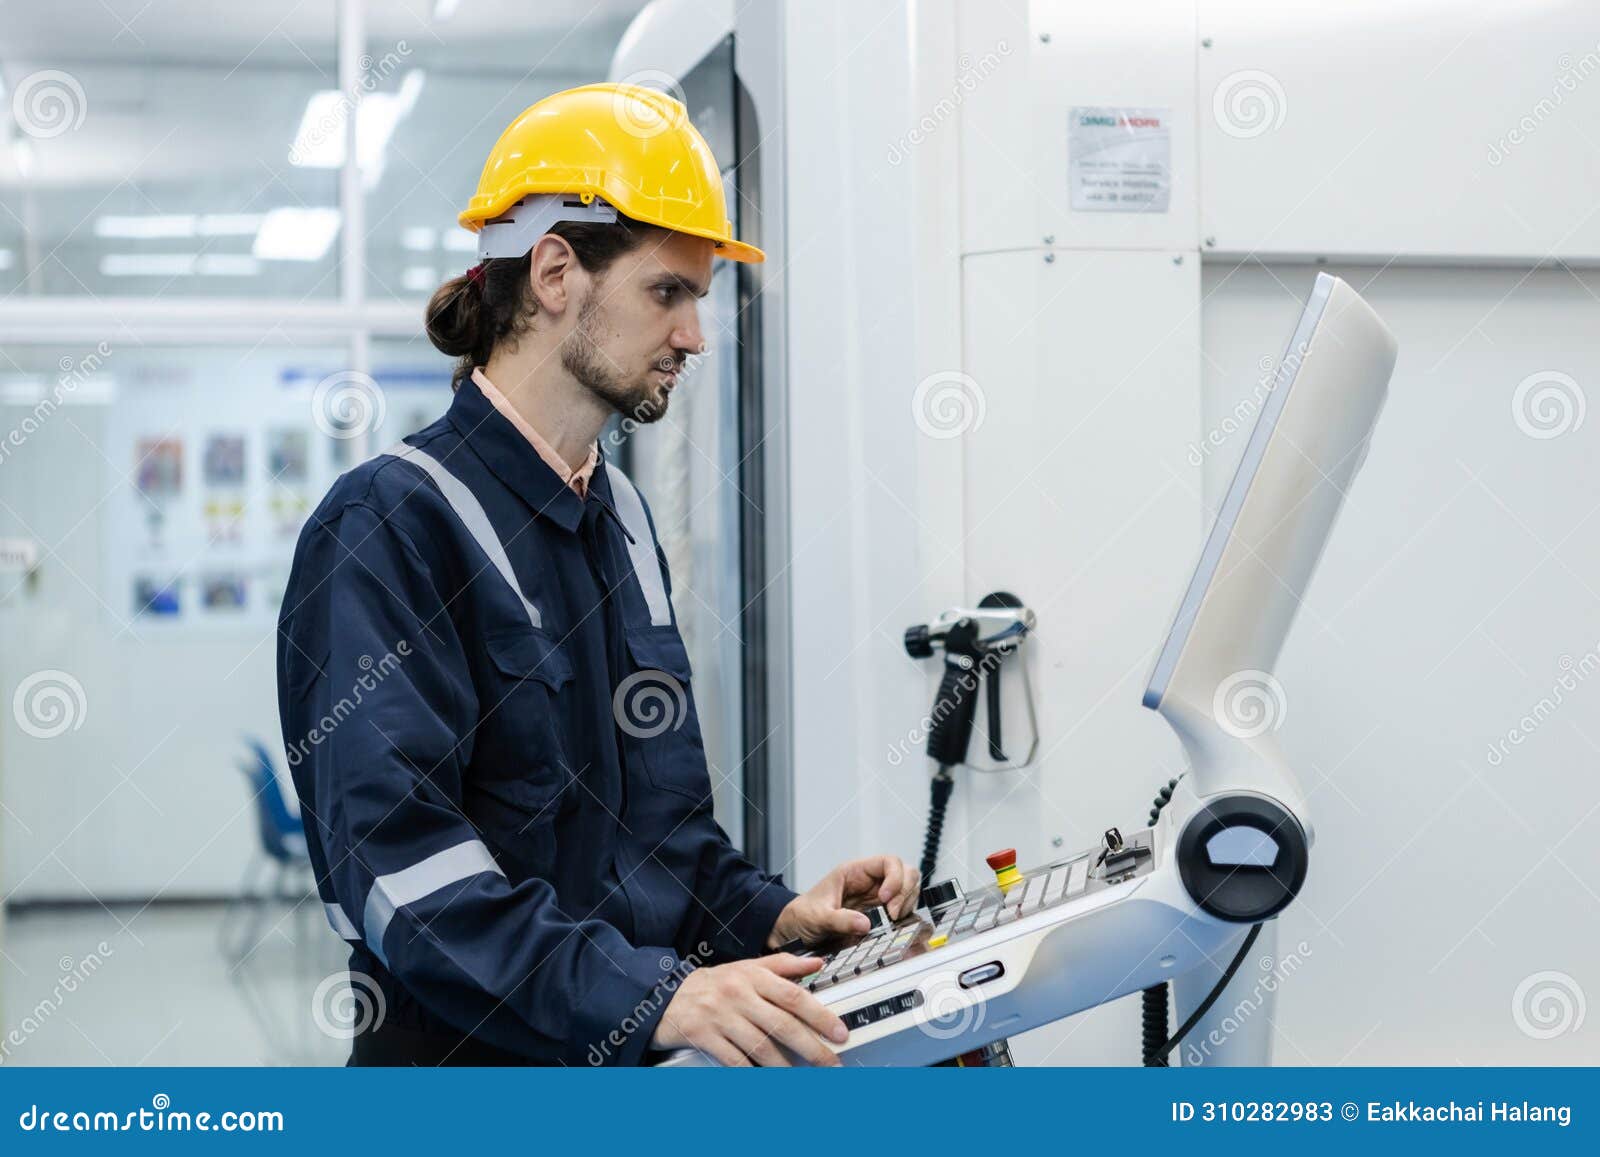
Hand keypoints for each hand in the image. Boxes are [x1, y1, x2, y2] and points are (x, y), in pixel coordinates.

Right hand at [651, 954, 846, 1065]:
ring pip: (761, 1046)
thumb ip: (783, 965)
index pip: (794, 996)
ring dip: (785, 1067)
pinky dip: (752, 1074)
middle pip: (782, 1024)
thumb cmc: (713, 983)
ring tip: (803, 1079)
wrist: (666, 996)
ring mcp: (721, 1017)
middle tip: (832, 1063)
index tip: (839, 1032)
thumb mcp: (747, 967)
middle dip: (811, 1047)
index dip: (819, 1015)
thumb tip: (817, 964)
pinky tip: (766, 1081)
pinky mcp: (705, 1037)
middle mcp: (739, 995)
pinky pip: (735, 1060)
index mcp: (753, 976)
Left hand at [767, 854, 920, 947]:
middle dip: (906, 891)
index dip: (895, 877)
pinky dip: (905, 915)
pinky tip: (894, 925)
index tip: (887, 898)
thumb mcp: (818, 917)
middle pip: (905, 872)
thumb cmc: (803, 915)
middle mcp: (870, 881)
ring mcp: (877, 897)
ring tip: (893, 920)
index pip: (888, 862)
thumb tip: (865, 923)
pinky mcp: (880, 913)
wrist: (796, 930)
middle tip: (894, 914)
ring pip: (908, 889)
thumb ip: (840, 920)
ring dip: (908, 903)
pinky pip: (902, 908)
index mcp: (855, 872)